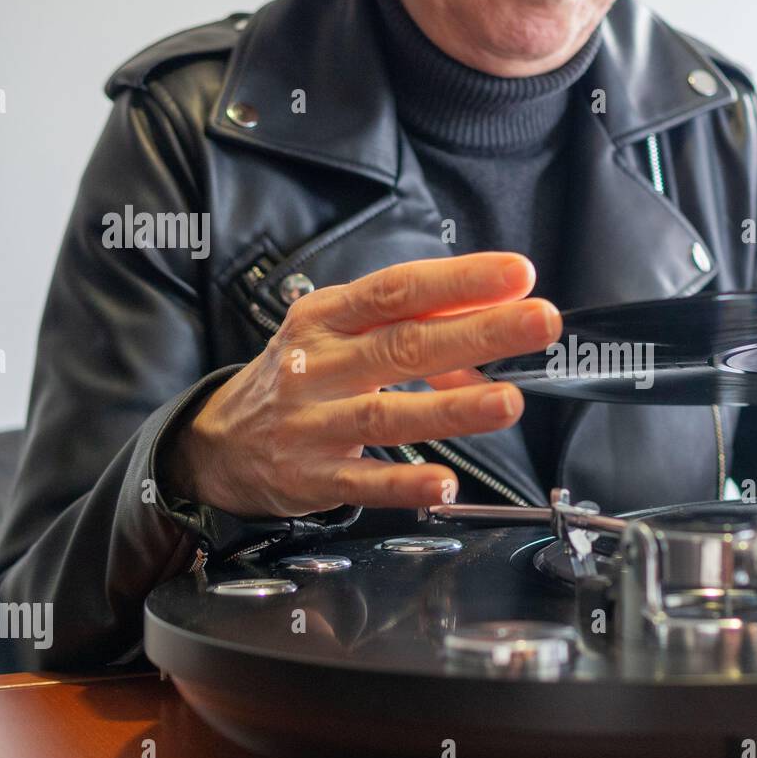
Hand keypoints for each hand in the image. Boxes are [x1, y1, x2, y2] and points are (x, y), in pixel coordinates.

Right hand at [160, 252, 560, 516]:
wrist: (218, 443)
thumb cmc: (299, 377)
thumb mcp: (341, 334)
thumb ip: (412, 324)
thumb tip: (489, 322)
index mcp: (327, 317)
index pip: (399, 289)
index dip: (460, 280)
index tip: (517, 274)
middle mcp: (317, 364)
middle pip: (404, 344)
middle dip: (478, 332)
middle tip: (538, 323)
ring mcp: (311, 422)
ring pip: (388, 413)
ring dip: (453, 408)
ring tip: (507, 401)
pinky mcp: (311, 476)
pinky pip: (364, 481)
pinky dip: (406, 483)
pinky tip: (445, 482)